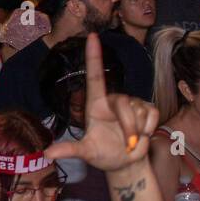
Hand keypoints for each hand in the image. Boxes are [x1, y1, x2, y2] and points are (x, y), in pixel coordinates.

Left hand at [43, 33, 157, 173]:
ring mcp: (132, 104)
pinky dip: (149, 129)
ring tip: (130, 141)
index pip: (95, 76)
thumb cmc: (103, 154)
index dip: (94, 56)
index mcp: (96, 104)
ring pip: (139, 111)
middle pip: (124, 104)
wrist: (126, 164)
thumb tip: (47, 153)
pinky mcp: (147, 109)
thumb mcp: (86, 152)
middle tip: (127, 145)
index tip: (92, 36)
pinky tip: (142, 135)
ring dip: (137, 131)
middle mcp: (113, 100)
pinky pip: (152, 114)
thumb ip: (69, 150)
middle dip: (129, 127)